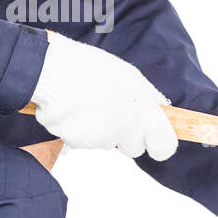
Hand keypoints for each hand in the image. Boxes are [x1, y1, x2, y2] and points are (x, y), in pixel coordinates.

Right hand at [30, 32, 177, 160]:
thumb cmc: (92, 68)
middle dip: (127, 136)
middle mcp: (125, 129)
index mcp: (143, 111)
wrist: (52, 69)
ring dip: (102, 130)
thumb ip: (149, 98)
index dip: (159, 144)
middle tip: (114, 112)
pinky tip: (75, 110)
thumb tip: (163, 110)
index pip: (164, 147)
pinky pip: (86, 141)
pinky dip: (81, 130)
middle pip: (134, 148)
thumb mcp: (130, 76)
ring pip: (108, 143)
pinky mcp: (78, 143)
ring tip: (89, 103)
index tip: (153, 137)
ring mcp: (101, 138)